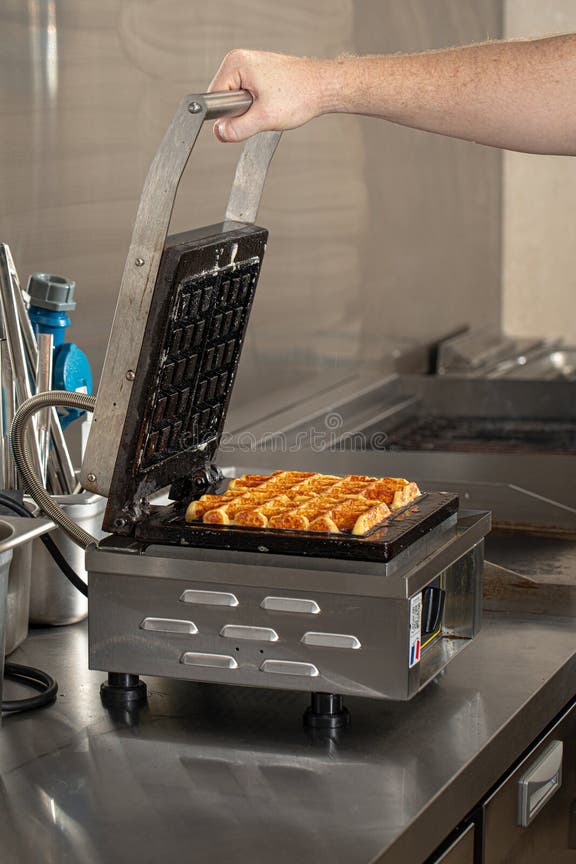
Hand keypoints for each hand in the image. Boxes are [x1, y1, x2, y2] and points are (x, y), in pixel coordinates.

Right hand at [208, 50, 331, 141]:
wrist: (324, 87)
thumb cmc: (301, 94)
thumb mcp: (265, 118)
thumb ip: (238, 128)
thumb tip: (220, 133)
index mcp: (236, 63)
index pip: (213, 99)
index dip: (227, 116)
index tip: (248, 116)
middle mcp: (240, 60)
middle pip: (223, 100)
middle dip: (240, 114)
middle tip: (263, 111)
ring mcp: (249, 65)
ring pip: (236, 101)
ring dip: (250, 111)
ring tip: (270, 106)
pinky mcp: (258, 73)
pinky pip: (246, 97)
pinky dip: (257, 106)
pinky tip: (272, 104)